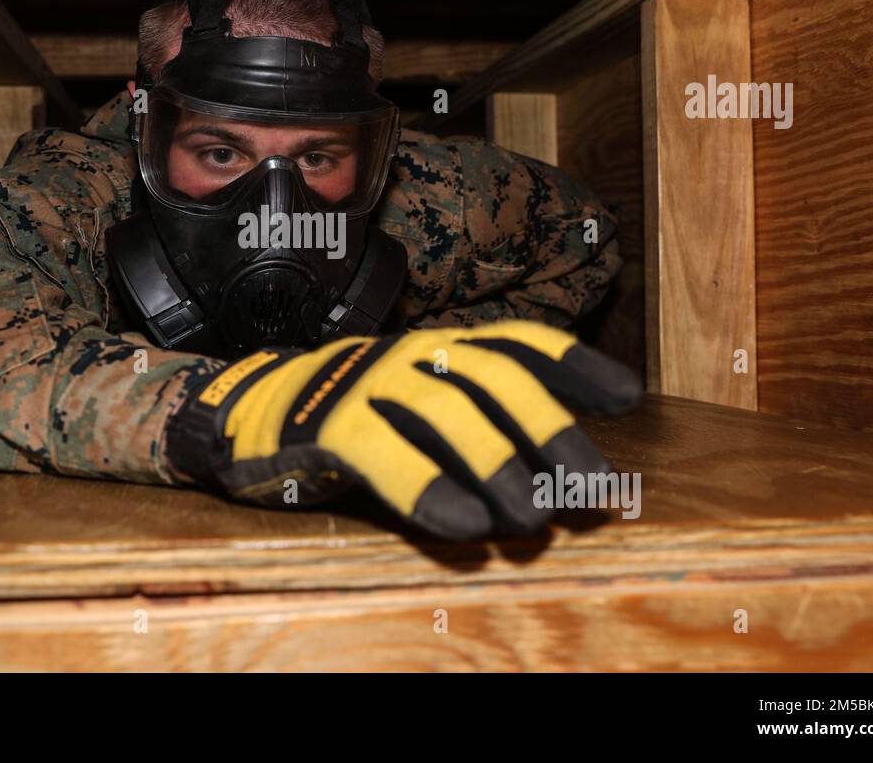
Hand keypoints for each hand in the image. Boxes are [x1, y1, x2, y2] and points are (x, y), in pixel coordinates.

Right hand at [167, 319, 641, 539]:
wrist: (246, 416)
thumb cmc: (351, 421)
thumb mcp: (420, 412)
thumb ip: (479, 427)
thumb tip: (560, 474)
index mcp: (437, 347)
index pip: (516, 343)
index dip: (573, 365)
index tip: (626, 397)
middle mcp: (409, 355)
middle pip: (494, 378)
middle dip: (550, 432)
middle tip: (592, 488)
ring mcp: (365, 383)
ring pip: (445, 411)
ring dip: (498, 464)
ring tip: (533, 518)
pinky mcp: (326, 426)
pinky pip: (385, 455)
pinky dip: (428, 489)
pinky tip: (464, 528)